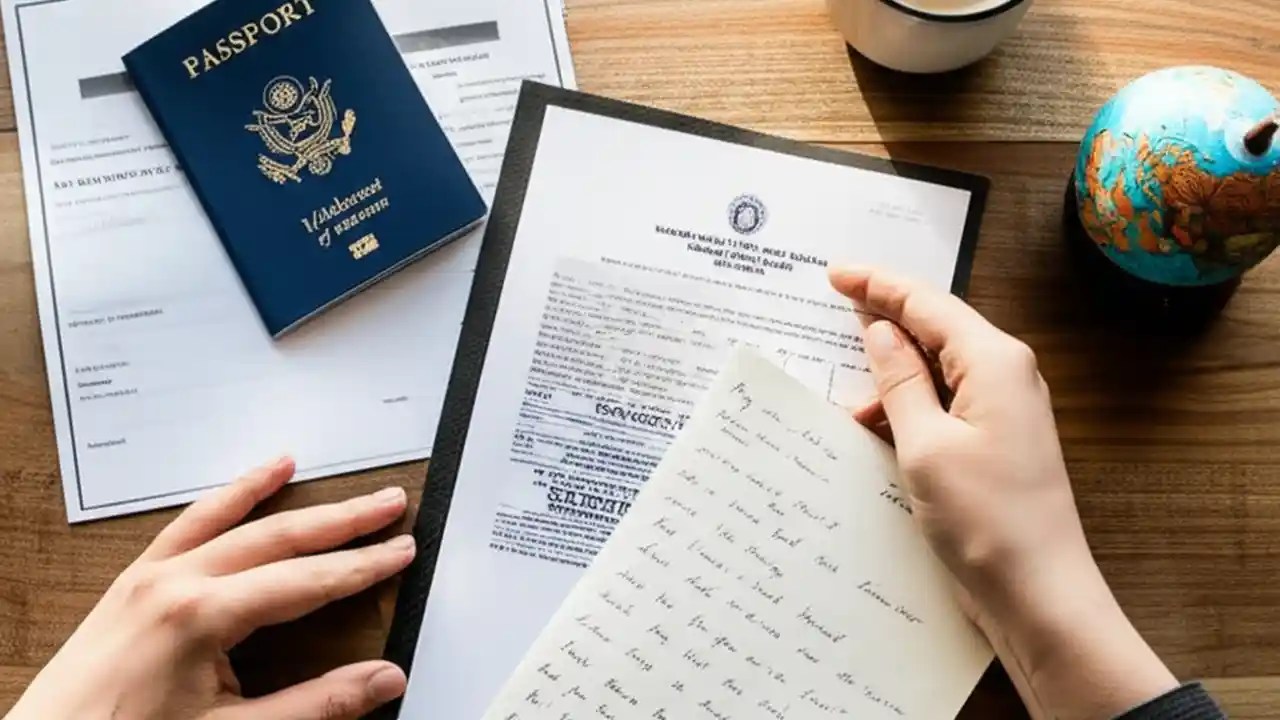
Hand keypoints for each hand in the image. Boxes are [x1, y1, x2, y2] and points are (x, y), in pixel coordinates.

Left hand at [5, 457, 414, 719]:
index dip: (362, 566)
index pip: (307, 581)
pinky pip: (191, 520)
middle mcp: (178, 581)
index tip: (401, 552)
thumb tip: (382, 679)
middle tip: (391, 505)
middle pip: (282, 537)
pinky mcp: (135, 579)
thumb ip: (316, 704)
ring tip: (344, 488)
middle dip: (345, 522)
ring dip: (299, 503)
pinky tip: (264, 473)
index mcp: (203, 616)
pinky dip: (233, 494)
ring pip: (242, 522)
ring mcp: (153, 574)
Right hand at [830, 267, 1176, 719]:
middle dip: (885, 316)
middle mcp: (1004, 374)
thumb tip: (881, 329)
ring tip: (844, 387)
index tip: (834, 273)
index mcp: (993, 361)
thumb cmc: (987, 520)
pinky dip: (906, 406)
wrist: (1039, 593)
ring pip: (936, 367)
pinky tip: (873, 426)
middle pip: (936, 326)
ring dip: (891, 372)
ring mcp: (1002, 409)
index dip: (878, 284)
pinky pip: (943, 402)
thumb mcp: (925, 445)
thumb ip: (900, 381)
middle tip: (833, 305)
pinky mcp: (993, 441)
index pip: (927, 302)